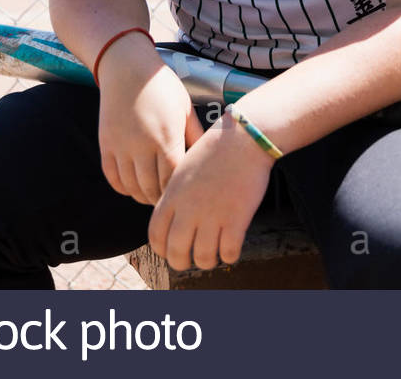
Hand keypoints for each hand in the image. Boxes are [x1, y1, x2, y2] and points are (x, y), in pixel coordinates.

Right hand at [97, 38, 202, 204]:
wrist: (127, 68)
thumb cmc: (162, 87)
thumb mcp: (185, 109)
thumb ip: (194, 136)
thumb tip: (204, 158)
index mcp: (167, 137)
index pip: (174, 178)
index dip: (179, 191)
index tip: (186, 194)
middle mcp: (142, 145)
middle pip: (152, 188)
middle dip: (163, 198)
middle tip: (171, 200)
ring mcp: (121, 146)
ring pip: (132, 187)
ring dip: (144, 196)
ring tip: (154, 196)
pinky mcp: (106, 145)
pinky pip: (112, 177)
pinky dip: (123, 188)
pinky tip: (134, 187)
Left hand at [148, 112, 274, 269]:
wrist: (244, 138)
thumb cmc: (215, 150)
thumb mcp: (184, 169)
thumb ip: (175, 194)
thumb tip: (174, 220)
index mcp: (172, 195)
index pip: (156, 235)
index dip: (161, 249)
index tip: (169, 251)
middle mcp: (189, 208)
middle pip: (176, 253)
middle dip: (181, 262)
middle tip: (190, 261)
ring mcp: (213, 215)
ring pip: (203, 257)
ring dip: (207, 262)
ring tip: (213, 256)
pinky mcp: (237, 218)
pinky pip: (229, 252)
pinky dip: (229, 256)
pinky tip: (231, 250)